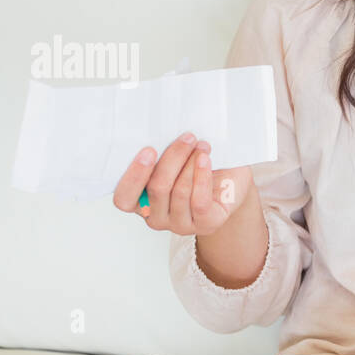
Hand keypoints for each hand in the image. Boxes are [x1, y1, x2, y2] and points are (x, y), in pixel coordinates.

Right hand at [112, 130, 254, 236]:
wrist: (230, 183)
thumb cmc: (197, 168)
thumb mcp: (175, 159)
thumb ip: (159, 153)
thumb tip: (156, 129)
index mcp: (140, 202)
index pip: (124, 198)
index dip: (134, 176)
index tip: (149, 150)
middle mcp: (156, 217)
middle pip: (157, 189)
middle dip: (173, 158)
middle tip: (188, 137)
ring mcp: (180, 224)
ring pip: (179, 192)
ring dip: (191, 163)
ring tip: (202, 145)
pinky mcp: (205, 225)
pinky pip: (199, 202)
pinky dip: (201, 176)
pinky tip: (206, 159)